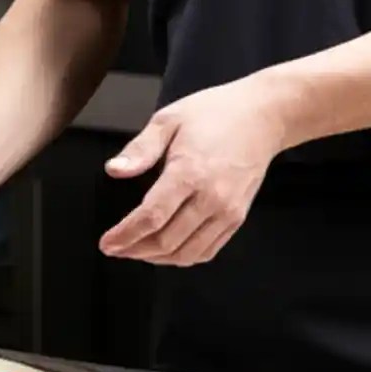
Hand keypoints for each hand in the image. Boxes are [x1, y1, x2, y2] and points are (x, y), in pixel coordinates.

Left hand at [99, 77, 285, 266]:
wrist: (264, 116)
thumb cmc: (216, 114)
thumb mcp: (169, 119)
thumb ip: (140, 149)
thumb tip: (114, 170)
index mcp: (189, 173)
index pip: (151, 217)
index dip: (125, 235)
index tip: (107, 244)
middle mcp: (212, 198)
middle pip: (167, 240)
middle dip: (135, 250)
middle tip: (115, 248)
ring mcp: (228, 211)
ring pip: (187, 252)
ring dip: (157, 258)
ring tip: (134, 251)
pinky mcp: (238, 217)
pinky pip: (208, 250)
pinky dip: (183, 257)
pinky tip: (165, 251)